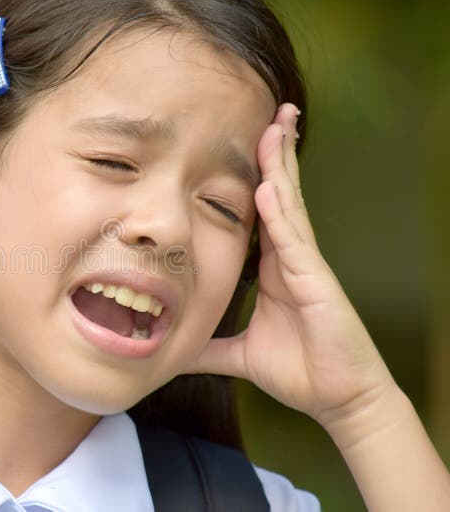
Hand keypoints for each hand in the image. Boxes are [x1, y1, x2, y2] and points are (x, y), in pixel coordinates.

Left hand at [188, 103, 395, 429]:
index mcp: (275, 267)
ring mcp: (306, 267)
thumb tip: (172, 349)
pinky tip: (269, 186)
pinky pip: (295, 242)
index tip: (244, 142)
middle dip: (276, 154)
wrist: (338, 400)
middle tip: (272, 111)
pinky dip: (281, 214)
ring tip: (275, 126)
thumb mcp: (239, 355)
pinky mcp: (316, 283)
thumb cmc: (299, 372)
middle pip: (281, 195)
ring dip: (281, 167)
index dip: (256, 176)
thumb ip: (208, 347)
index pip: (262, 211)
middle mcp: (291, 258)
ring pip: (291, 206)